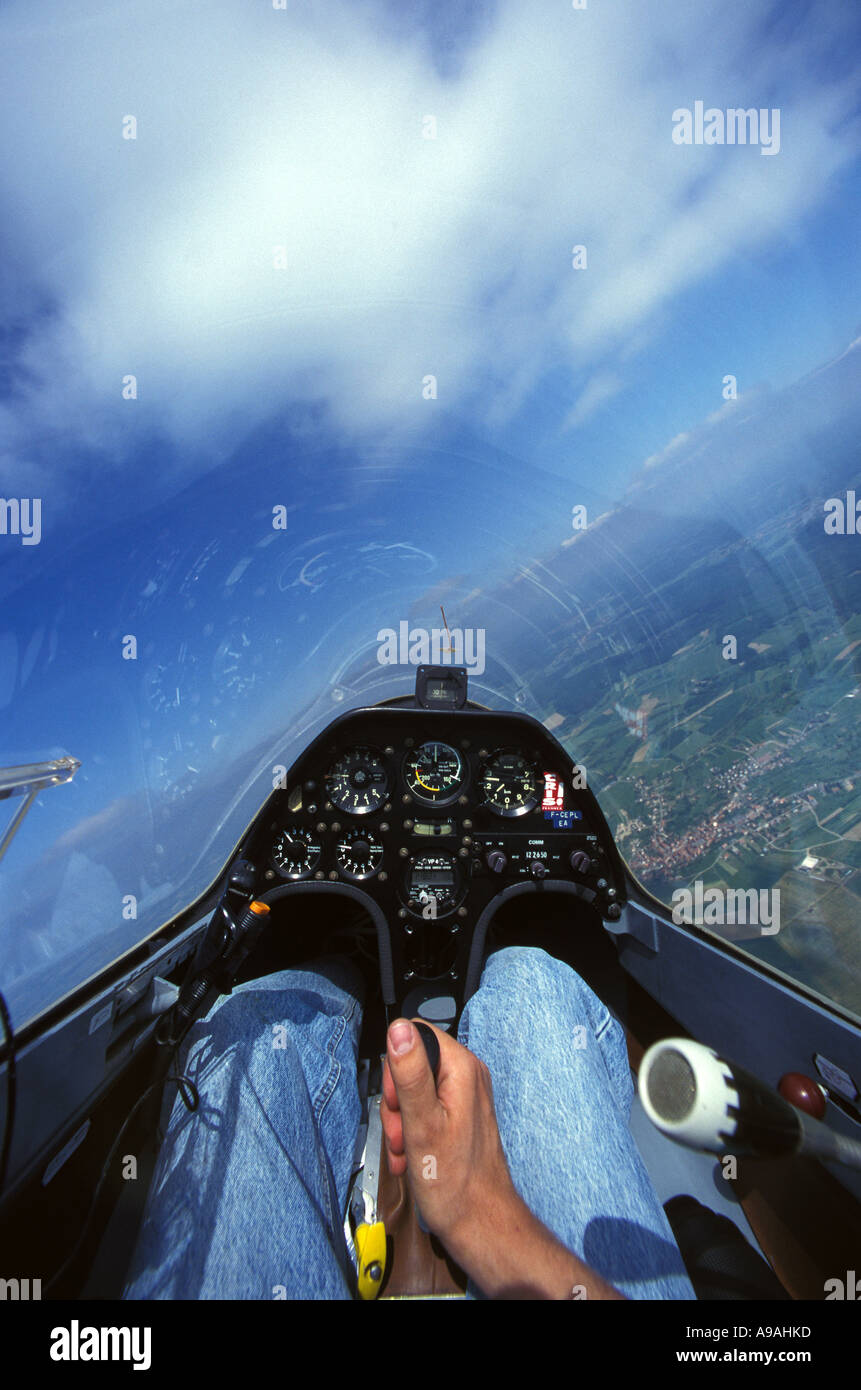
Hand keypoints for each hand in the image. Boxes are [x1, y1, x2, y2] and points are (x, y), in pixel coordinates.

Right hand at [380, 1017, 519, 1258]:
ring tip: (410, 1150)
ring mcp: (465, 1097)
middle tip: (404, 1132)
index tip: (399, 1101)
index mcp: (462, 1068)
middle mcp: (467, 1077)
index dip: (396, 1068)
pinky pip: (425, 1110)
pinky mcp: (460, 1116)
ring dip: (402, 1122)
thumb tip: (399, 1028)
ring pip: (414, 1091)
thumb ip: (410, 1073)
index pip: (415, 1035)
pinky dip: (413, 1132)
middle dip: (397, 1102)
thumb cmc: (455, 1183)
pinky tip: (414, 1156)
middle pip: (412, 1065)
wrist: (479, 1223)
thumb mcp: (421, 1123)